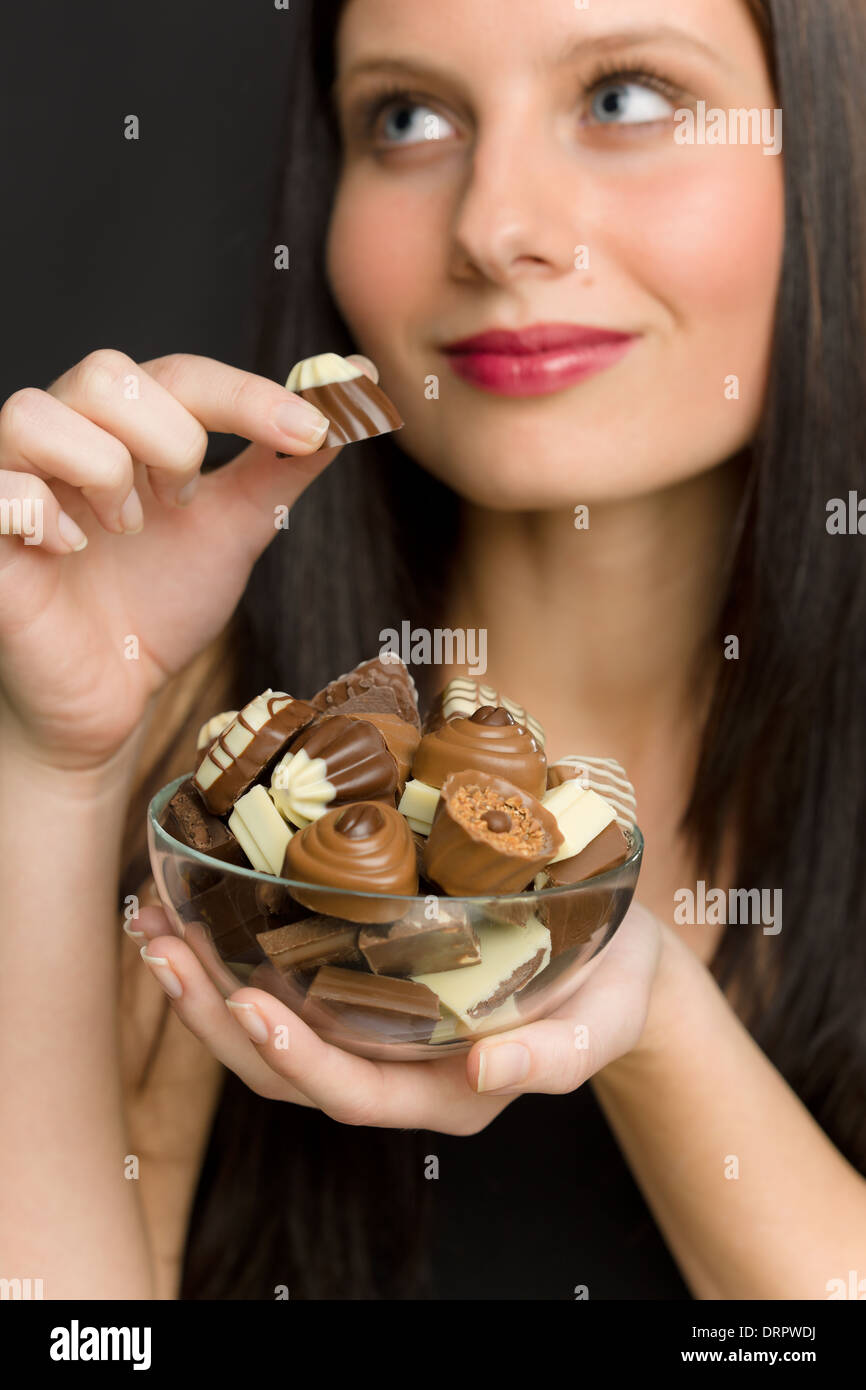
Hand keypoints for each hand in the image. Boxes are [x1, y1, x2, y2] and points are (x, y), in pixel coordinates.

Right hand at [0, 349, 376, 769]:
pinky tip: (74, 551)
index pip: (180, 375)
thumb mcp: (236, 528)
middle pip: (106, 374)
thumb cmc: (158, 603)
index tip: (311, 428)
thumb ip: (283, 463)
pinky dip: (44, 512)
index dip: (247, 394)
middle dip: (170, 436)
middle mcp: (66, 439)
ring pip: (36, 412)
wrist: (111, 697)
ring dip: (104, 469)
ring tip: (127, 529)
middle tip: (186, 501)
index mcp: (126, 429)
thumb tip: (354, 390)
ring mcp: (16, 482)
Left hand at [133, 899, 661, 1134]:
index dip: (295, 1058)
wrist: (616, 959)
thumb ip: (556, 1057)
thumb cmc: (613, 988)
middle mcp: (399, 1071)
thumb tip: (483, 1072)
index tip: (246, 1003)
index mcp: (448, 1091)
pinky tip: (203, 911)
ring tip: (154, 927)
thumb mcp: (604, 1018)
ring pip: (274, 1032)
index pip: (352, 1092)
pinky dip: (239, 956)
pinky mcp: (370, 989)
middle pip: (286, 1069)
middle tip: (162, 950)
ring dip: (206, 986)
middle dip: (214, 1019)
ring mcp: (378, 1033)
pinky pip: (292, 988)